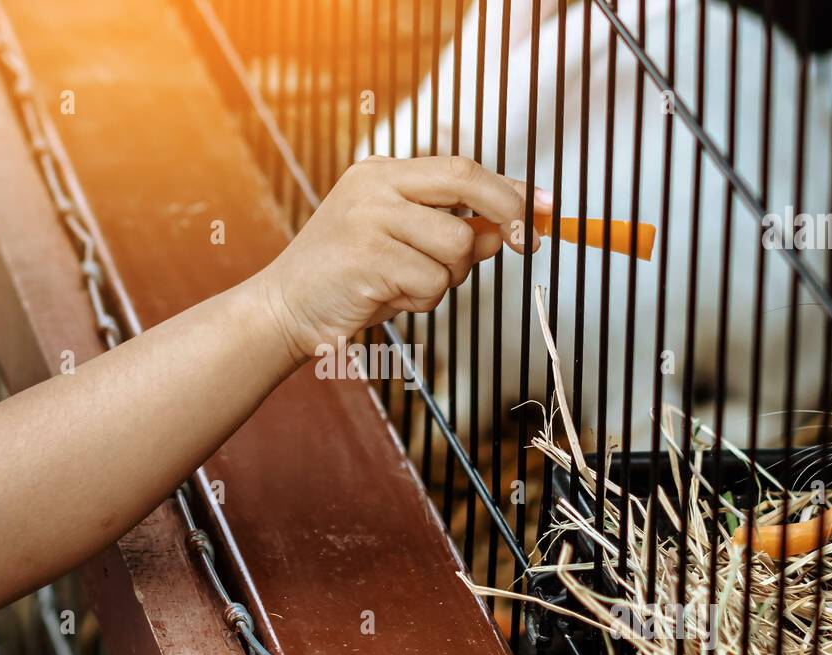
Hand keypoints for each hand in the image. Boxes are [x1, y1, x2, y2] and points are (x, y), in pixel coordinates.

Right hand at [257, 155, 552, 362]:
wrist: (285, 310)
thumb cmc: (347, 280)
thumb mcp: (402, 246)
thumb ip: (450, 232)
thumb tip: (506, 229)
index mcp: (383, 173)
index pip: (461, 168)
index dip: (510, 188)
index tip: (546, 207)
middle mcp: (375, 184)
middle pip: (466, 184)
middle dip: (507, 215)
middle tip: (524, 243)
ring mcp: (368, 217)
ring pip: (456, 246)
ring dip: (447, 279)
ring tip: (407, 286)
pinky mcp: (367, 256)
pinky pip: (433, 282)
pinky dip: (422, 301)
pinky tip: (388, 299)